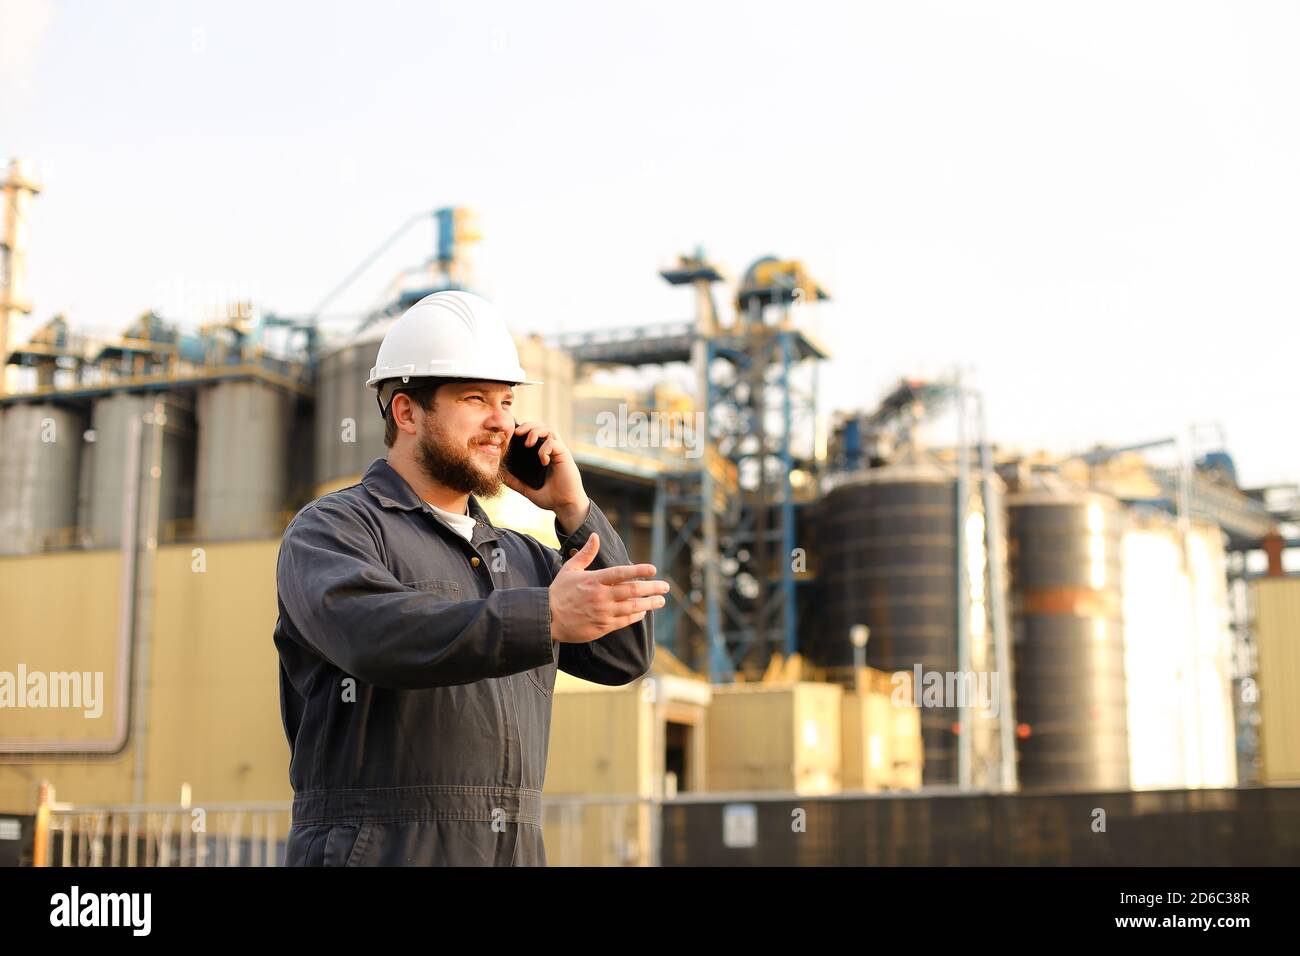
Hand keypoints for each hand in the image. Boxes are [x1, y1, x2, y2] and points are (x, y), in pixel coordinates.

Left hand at [503, 420, 588, 530]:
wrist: (566, 506)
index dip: (524, 430)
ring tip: (528, 443)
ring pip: (549, 430)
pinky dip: (545, 449)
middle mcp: (552, 451)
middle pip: (542, 427)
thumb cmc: (551, 498)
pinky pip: (554, 444)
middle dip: (528, 425)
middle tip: (517, 433)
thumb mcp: (527, 489)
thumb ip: (515, 482)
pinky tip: (544, 461)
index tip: (512, 436)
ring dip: (536, 431)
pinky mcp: (564, 456)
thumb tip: (500, 476)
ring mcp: (559, 452)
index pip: (535, 434)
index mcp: (544, 455)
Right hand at [548, 534, 669, 643]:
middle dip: (652, 588)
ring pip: (633, 607)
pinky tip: (643, 612)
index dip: (639, 570)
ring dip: (649, 603)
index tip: (653, 569)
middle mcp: (601, 596)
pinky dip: (636, 616)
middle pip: (633, 591)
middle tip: (665, 587)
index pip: (621, 573)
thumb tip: (595, 536)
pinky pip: (625, 621)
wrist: (548, 619)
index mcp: (594, 580)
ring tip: (660, 601)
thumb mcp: (570, 569)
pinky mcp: (603, 627)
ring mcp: (603, 612)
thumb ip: (585, 553)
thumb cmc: (559, 592)